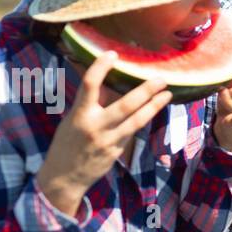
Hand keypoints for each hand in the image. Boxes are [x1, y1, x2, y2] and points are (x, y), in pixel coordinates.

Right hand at [37, 51, 172, 216]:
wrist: (64, 177)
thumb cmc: (67, 143)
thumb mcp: (73, 120)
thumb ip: (90, 104)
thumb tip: (108, 84)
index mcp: (80, 114)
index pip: (89, 85)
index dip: (100, 67)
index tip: (112, 54)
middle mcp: (95, 126)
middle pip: (125, 105)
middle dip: (145, 91)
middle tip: (161, 79)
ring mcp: (109, 140)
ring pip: (136, 121)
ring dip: (154, 106)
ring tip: (167, 94)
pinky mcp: (117, 152)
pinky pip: (133, 132)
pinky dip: (143, 119)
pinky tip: (153, 110)